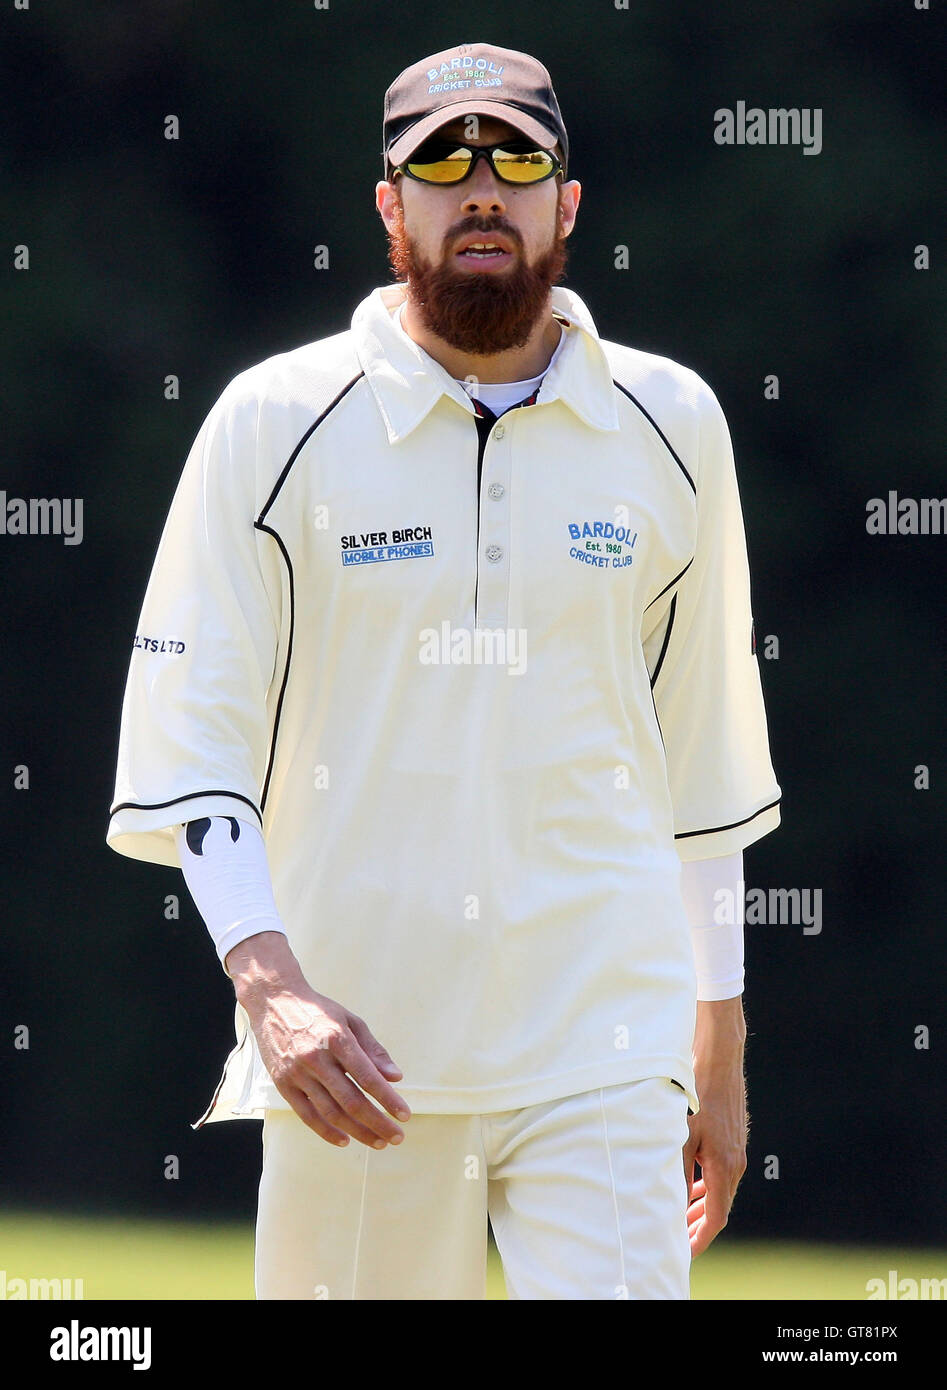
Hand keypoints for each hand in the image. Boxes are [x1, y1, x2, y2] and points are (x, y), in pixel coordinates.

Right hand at [226, 932, 410, 1148]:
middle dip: (377, 1122)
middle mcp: (316, 1058)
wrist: (274, 1002)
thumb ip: (373, 1050)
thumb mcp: (350, 1021)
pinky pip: (306, 1115)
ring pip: (330, 1112)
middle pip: (351, 1101)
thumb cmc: (318, 1011)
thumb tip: (395, 1077)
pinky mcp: (283, 1084)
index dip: (388, 1099)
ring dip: (357, 1132)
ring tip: (378, 1142)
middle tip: (397, 1137)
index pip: (367, 1077)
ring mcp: (297, 1073)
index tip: (404, 1114)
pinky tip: (345, 1140)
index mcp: (336, 1038)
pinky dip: (326, 1131)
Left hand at [683, 997, 747, 1256]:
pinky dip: (705, 1185)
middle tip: (678, 1242)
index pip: (716, 1217)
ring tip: (680, 1219)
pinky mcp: (731, 1137)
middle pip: (719, 1207)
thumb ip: (676, 1168)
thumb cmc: (697, 1091)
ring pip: (719, 1189)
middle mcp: (735, 1162)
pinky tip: (690, 1185)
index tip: (685, 1253)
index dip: (700, 1238)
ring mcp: (735, 1149)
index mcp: (725, 1166)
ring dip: (700, 1206)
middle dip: (698, 1227)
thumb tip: (669, 1200)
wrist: (719, 1056)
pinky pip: (719, 1172)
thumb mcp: (680, 1132)